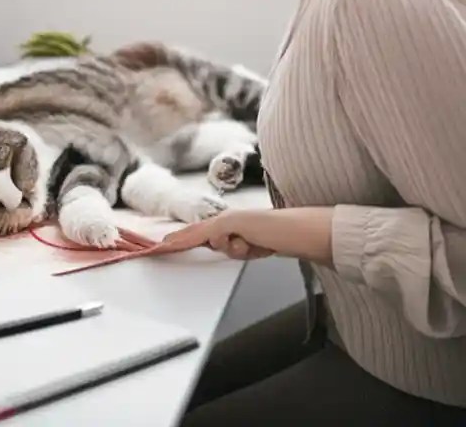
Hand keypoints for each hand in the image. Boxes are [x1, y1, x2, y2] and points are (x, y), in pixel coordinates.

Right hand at [161, 210, 275, 260]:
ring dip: (238, 252)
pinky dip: (248, 255)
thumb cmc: (276, 226)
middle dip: (221, 247)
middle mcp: (233, 224)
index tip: (161, 246)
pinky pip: (242, 254)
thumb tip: (195, 237)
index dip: (179, 239)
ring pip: (227, 251)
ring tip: (255, 247)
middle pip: (211, 243)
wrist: (310, 234)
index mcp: (224, 218)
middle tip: (238, 244)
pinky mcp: (258, 245)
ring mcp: (245, 235)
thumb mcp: (236, 223)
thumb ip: (211, 230)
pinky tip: (261, 250)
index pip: (195, 231)